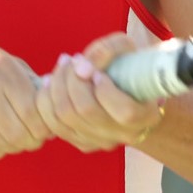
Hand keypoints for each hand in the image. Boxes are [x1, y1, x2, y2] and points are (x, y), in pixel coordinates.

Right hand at [0, 40, 50, 158]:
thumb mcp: (4, 63)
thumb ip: (30, 80)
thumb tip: (57, 99)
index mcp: (4, 69)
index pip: (32, 109)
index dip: (43, 126)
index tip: (45, 130)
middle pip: (17, 129)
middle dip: (30, 141)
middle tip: (33, 141)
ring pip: (0, 140)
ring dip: (14, 147)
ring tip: (17, 142)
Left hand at [36, 33, 166, 151]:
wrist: (128, 94)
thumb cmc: (130, 68)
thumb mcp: (128, 50)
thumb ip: (111, 49)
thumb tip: (82, 66)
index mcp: (145, 116)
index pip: (124, 111)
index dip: (106, 89)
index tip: (97, 71)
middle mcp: (123, 135)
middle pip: (86, 110)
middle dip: (72, 79)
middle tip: (73, 59)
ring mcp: (100, 142)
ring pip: (66, 117)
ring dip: (57, 86)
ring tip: (63, 66)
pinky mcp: (80, 142)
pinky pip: (53, 124)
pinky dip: (46, 100)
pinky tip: (51, 81)